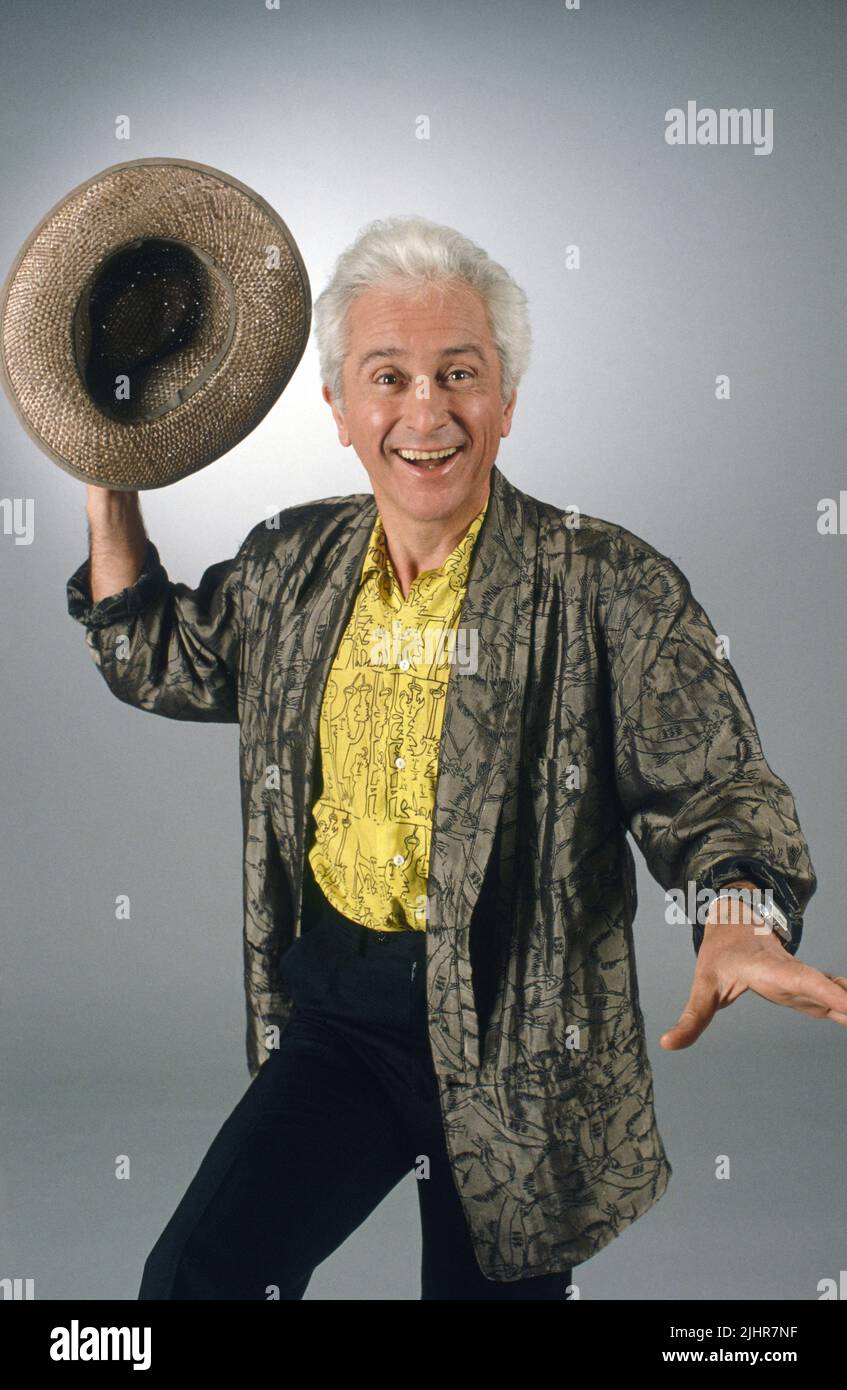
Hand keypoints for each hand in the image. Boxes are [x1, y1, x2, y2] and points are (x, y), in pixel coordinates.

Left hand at [660, 880, 846, 1048]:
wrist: (736, 919)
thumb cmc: (720, 953)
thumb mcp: (702, 984)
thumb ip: (690, 1017)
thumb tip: (666, 1045)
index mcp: (770, 969)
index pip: (802, 980)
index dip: (827, 992)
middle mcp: (792, 974)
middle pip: (826, 988)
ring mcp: (802, 981)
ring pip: (833, 992)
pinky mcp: (805, 988)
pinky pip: (832, 997)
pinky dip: (846, 1005)